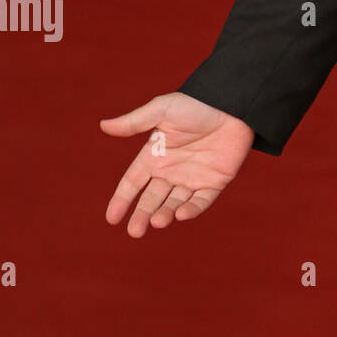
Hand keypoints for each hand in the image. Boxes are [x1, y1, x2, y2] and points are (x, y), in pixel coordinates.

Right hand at [101, 93, 253, 236]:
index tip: (112, 219)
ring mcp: (192, 178)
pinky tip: (181, 215)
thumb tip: (103, 125)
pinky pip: (201, 201)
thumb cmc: (196, 104)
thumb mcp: (163, 110)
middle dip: (141, 216)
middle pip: (151, 199)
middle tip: (135, 232)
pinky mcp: (214, 182)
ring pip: (173, 203)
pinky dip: (191, 210)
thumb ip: (135, 121)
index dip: (121, 200)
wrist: (233, 105)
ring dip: (164, 214)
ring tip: (158, 221)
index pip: (132, 183)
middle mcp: (170, 170)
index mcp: (154, 156)